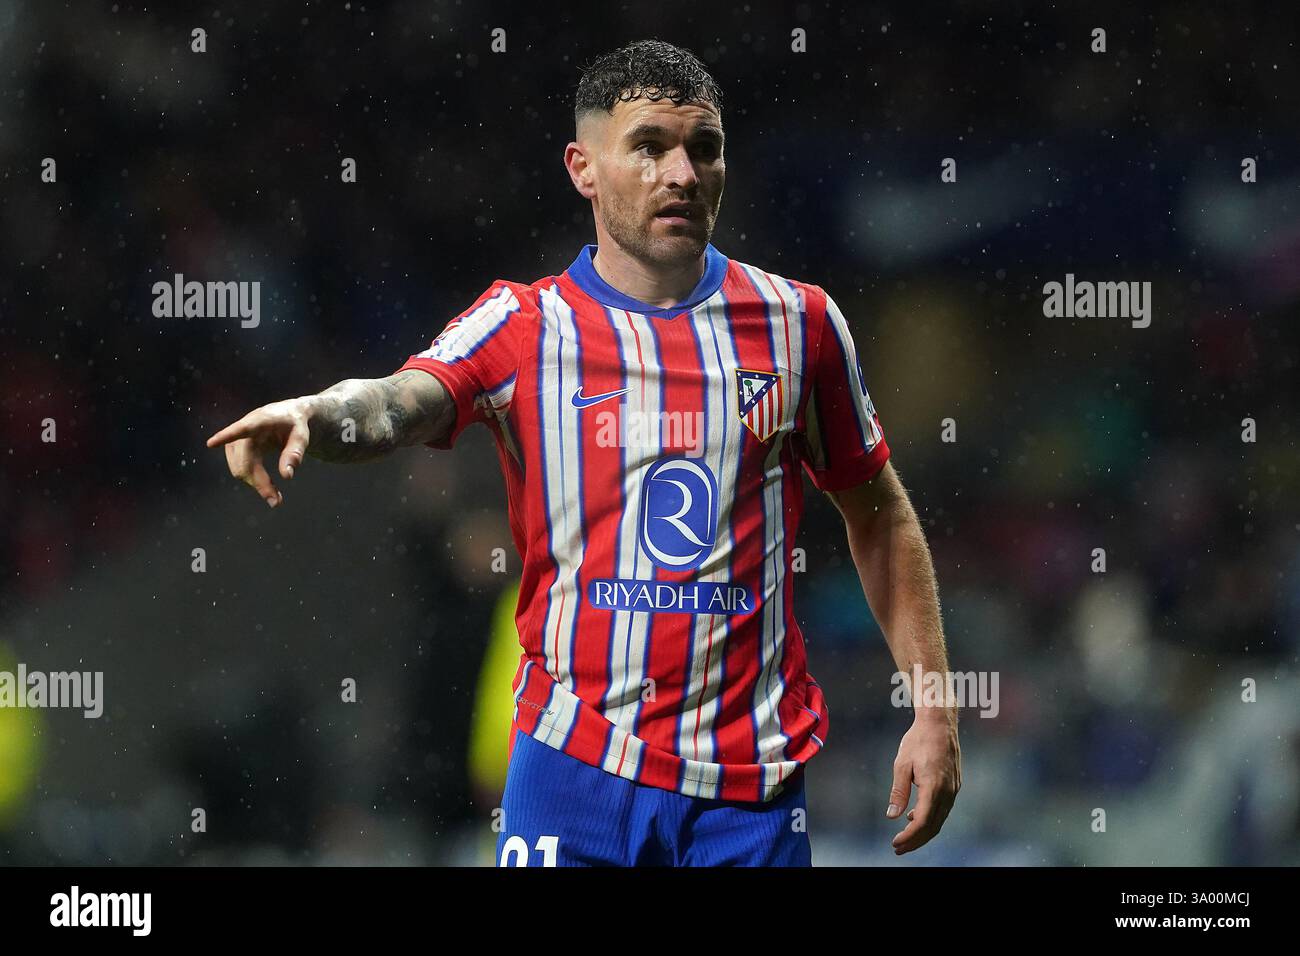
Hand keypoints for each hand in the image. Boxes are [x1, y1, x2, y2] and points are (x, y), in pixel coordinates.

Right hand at [206, 397, 316, 506]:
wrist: (288, 416)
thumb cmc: (295, 424)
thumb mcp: (302, 436)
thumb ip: (295, 453)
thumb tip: (287, 476)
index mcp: (260, 420)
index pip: (242, 429)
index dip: (227, 435)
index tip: (211, 443)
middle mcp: (244, 429)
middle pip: (244, 461)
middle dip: (258, 483)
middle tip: (276, 502)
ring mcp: (237, 440)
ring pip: (239, 469)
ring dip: (255, 484)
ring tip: (275, 496)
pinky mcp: (235, 449)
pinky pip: (239, 469)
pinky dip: (252, 480)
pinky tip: (267, 486)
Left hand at [885, 713, 960, 854]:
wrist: (939, 723)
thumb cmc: (918, 740)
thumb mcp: (902, 764)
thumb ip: (898, 791)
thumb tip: (892, 816)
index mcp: (934, 787)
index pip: (923, 821)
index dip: (909, 836)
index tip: (895, 843)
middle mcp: (948, 791)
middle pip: (933, 826)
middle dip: (916, 840)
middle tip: (898, 848)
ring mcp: (953, 789)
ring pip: (940, 819)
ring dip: (923, 832)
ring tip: (905, 838)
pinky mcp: (954, 784)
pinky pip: (944, 809)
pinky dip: (931, 819)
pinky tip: (915, 817)